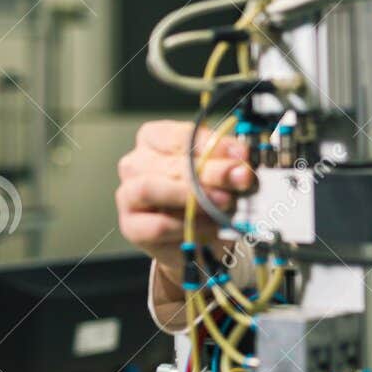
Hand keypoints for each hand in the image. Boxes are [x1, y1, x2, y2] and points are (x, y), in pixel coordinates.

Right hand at [115, 120, 255, 284]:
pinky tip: (210, 225)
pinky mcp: (132, 226)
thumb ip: (229, 161)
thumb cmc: (209, 194)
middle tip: (242, 179)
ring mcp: (129, 194)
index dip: (212, 145)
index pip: (179, 135)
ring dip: (193, 197)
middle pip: (171, 163)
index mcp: (156, 139)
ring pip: (150, 189)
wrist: (200, 236)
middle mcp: (137, 163)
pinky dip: (187, 225)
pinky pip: (157, 225)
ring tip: (225, 203)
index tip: (240, 153)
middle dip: (213, 172)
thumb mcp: (222, 171)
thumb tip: (241, 156)